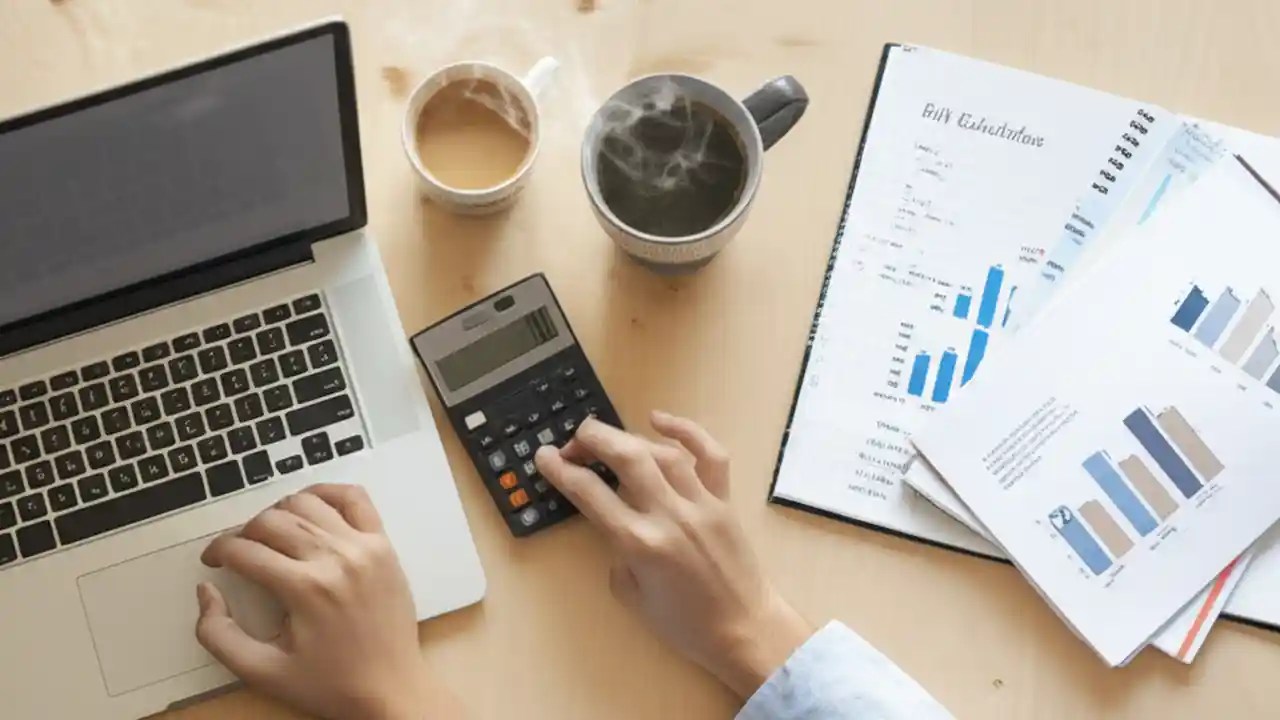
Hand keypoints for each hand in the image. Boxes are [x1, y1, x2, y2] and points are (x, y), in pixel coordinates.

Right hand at [195, 484, 465, 719]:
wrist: (391, 689)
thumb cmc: (329, 684)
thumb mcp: (262, 672)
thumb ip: (219, 634)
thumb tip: (206, 590)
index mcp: (305, 590)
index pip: (245, 550)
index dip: (219, 551)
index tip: (213, 560)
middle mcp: (336, 559)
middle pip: (272, 521)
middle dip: (245, 532)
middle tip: (240, 552)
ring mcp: (364, 547)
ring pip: (308, 503)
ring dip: (280, 512)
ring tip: (271, 534)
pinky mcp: (383, 545)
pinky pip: (355, 498)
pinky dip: (327, 493)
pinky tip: (309, 506)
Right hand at [535, 412, 811, 698]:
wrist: (744, 630)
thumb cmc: (683, 624)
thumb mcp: (630, 595)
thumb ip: (616, 552)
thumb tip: (614, 520)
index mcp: (640, 543)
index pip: (590, 493)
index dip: (560, 470)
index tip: (544, 457)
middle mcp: (670, 515)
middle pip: (626, 456)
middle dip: (592, 438)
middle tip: (573, 442)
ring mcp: (701, 503)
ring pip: (661, 451)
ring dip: (628, 436)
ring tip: (606, 440)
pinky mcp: (725, 500)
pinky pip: (710, 454)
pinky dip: (686, 430)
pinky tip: (659, 420)